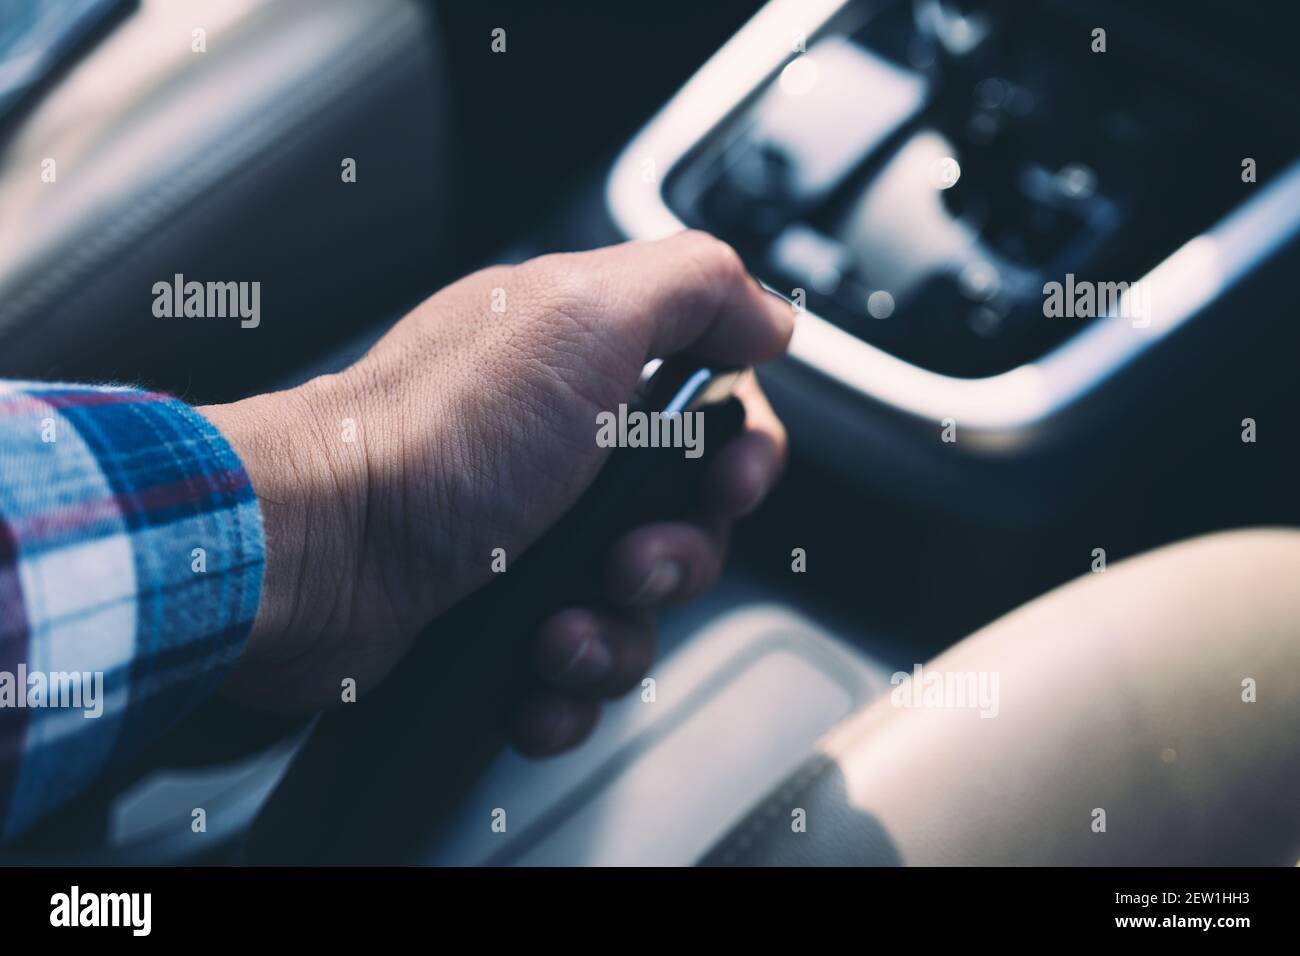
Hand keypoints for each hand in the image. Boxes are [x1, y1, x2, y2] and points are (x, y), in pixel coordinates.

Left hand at [202, 232, 792, 753]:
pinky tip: (532, 677)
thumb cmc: (434, 436)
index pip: (715, 412)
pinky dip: (566, 687)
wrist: (320, 552)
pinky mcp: (499, 619)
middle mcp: (564, 453)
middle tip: (622, 562)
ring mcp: (530, 540)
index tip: (724, 482)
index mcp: (589, 372)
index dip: (741, 454)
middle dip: (676, 560)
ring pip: (641, 610)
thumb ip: (694, 289)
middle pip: (691, 523)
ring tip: (557, 630)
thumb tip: (770, 318)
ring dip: (615, 635)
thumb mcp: (581, 315)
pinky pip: (579, 670)